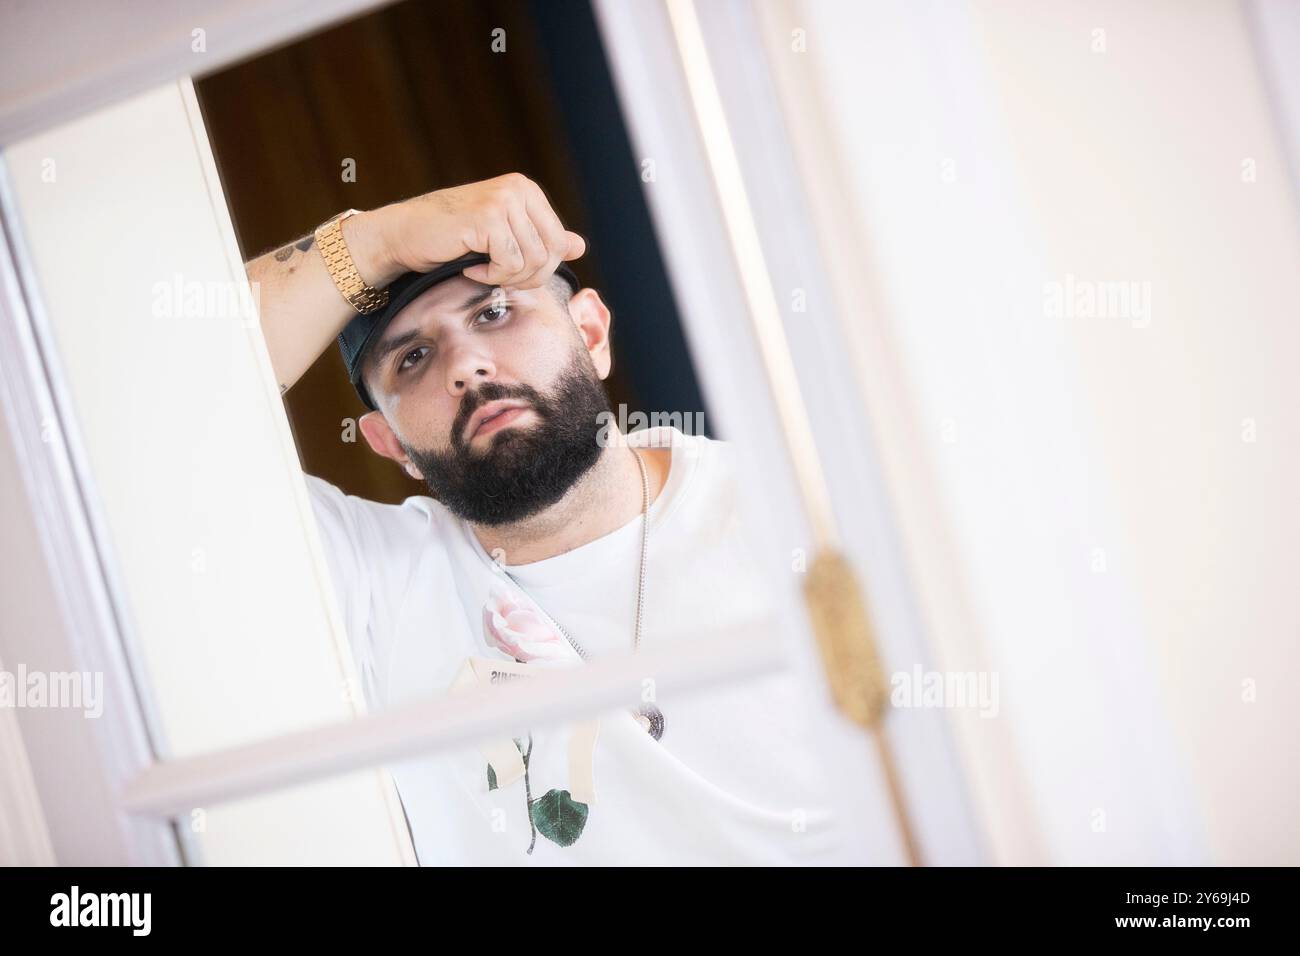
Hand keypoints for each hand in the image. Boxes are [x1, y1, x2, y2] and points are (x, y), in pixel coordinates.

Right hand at [365, 173, 586, 289]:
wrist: (403, 235)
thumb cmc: (449, 239)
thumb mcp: (501, 238)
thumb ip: (539, 239)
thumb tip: (579, 246)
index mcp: (528, 191)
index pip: (558, 243)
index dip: (539, 270)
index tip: (508, 271)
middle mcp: (520, 189)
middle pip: (551, 253)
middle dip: (527, 277)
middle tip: (496, 277)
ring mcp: (505, 200)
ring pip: (532, 261)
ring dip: (506, 278)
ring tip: (481, 270)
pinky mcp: (488, 217)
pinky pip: (510, 263)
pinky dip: (491, 276)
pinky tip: (470, 267)